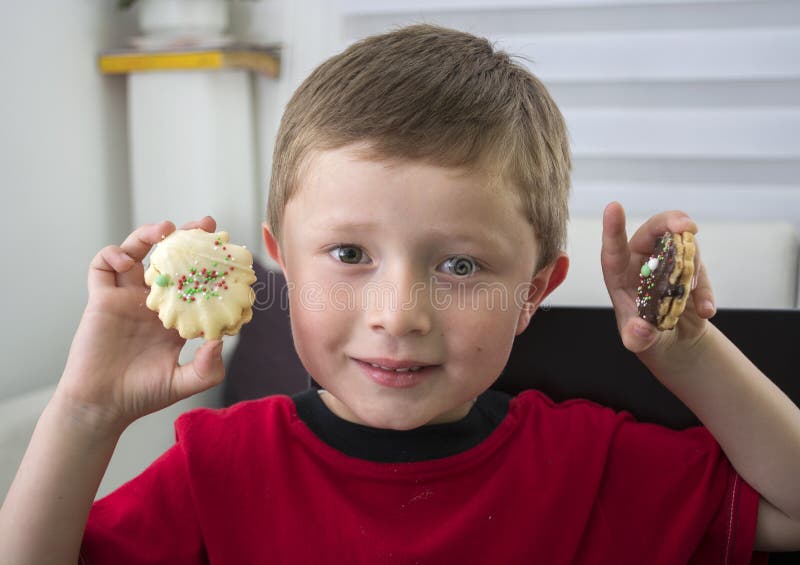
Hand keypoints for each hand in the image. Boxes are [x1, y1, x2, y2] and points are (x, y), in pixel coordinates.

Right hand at [56, 217, 225, 435]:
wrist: (102, 406)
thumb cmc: (142, 395)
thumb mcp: (184, 383)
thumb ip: (207, 368)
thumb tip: (221, 341)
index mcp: (175, 315)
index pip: (195, 279)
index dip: (209, 263)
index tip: (226, 250)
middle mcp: (152, 301)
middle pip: (170, 258)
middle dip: (186, 237)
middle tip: (203, 225)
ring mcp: (125, 298)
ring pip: (136, 253)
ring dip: (149, 235)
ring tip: (165, 229)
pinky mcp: (100, 299)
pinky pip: (102, 267)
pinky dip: (112, 255)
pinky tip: (127, 262)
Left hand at [600, 202, 715, 354]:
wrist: (672, 341)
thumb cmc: (643, 334)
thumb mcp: (637, 340)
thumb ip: (637, 336)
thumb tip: (641, 328)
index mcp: (619, 273)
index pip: (613, 248)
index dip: (613, 227)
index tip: (613, 206)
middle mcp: (642, 260)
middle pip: (654, 230)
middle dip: (671, 222)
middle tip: (689, 227)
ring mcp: (668, 260)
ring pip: (683, 245)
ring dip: (692, 269)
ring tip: (689, 300)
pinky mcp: (690, 267)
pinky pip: (701, 269)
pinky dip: (706, 290)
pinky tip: (706, 311)